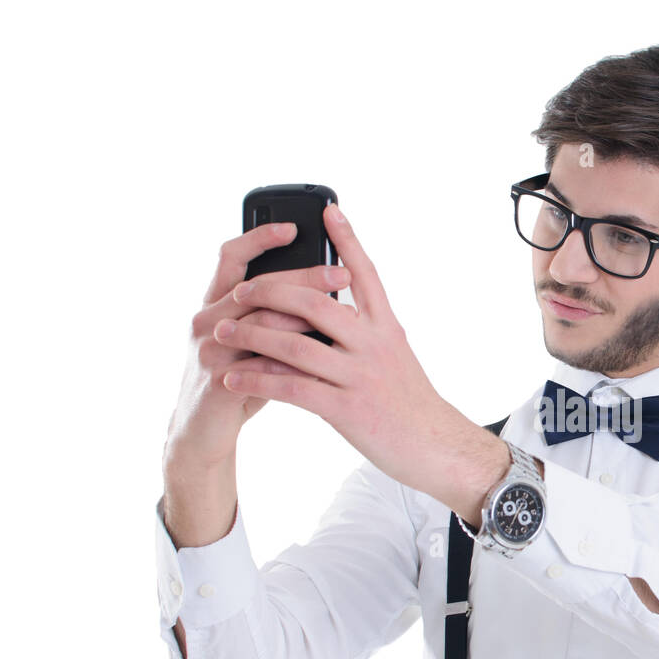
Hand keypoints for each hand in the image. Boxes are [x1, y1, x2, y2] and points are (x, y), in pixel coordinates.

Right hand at [163, 221, 352, 469]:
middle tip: (341, 273)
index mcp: (216, 303)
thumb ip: (280, 317)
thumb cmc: (240, 381)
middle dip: (302, 278)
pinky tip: (322, 357)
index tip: (296, 226)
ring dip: (302, 316)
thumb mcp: (257, 343)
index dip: (259, 238)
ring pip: (259, 324)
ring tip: (339, 313)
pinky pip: (259, 365)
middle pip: (256, 288)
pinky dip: (292, 361)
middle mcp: (206, 320)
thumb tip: (331, 290)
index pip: (233, 257)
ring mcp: (208, 351)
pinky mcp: (217, 383)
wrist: (203, 433)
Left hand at [213, 205, 487, 496]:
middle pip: (316, 302)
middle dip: (271, 291)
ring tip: (223, 333)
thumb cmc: (412, 405)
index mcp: (387, 327)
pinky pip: (292, 387)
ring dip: (253, 336)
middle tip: (241, 290)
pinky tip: (235, 379)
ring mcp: (360, 375)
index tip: (330, 211)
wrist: (435, 447)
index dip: (348, 241)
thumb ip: (367, 332)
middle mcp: (374, 344)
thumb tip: (337, 311)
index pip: (366, 273)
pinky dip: (258, 381)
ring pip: (297, 344)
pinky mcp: (346, 409)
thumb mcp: (397, 357)